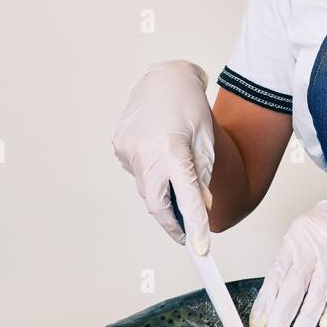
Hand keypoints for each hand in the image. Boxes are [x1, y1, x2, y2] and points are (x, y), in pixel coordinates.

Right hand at [111, 59, 215, 255]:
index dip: (194, 225)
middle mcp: (145, 152)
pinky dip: (152, 175)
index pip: (185, 197)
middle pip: (157, 204)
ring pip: (147, 189)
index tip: (201, 247)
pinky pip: (138, 173)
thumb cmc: (190, 108)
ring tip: (178, 184)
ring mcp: (127, 150)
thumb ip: (201, 177)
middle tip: (188, 235)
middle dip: (173, 223)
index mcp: (172, 149)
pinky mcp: (119, 148)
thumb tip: (199, 208)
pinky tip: (160, 156)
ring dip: (163, 196)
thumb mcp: (206, 141)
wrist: (163, 79)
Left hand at [249, 177, 326, 326]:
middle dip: (281, 316)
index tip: (258, 324)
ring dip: (306, 318)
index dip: (266, 301)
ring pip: (318, 289)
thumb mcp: (307, 234)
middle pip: (294, 285)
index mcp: (296, 238)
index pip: (276, 274)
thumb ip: (294, 260)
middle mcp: (313, 243)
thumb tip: (276, 296)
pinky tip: (324, 323)